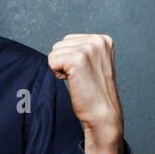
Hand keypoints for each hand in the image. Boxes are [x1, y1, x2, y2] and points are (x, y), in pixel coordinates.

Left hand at [48, 33, 124, 153]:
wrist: (103, 114)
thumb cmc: (95, 92)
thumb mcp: (95, 62)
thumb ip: (83, 48)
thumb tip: (62, 44)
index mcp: (103, 40)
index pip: (69, 40)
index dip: (71, 59)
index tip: (86, 72)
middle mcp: (97, 41)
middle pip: (60, 44)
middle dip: (64, 62)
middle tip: (82, 78)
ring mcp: (88, 49)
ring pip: (54, 52)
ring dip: (61, 69)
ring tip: (79, 80)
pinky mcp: (77, 59)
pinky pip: (51, 61)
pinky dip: (57, 74)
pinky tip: (73, 82)